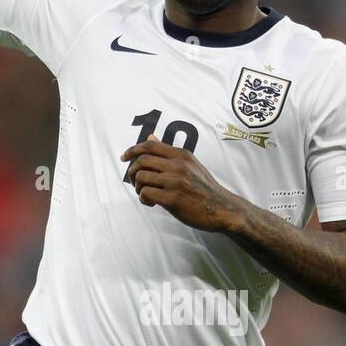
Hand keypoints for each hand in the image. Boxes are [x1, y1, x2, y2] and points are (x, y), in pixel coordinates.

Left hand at [121, 137, 241, 232]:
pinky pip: (146, 193)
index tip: (124, 158)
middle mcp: (178, 165)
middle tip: (136, 183)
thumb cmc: (204, 188)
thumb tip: (150, 137)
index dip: (133, 150)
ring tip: (145, 194)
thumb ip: (169, 152)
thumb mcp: (190, 164)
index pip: (150, 145)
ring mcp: (176, 182)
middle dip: (132, 172)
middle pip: (141, 161)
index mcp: (181, 155)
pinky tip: (152, 202)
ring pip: (141, 177)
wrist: (222, 208)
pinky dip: (144, 198)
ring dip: (137, 187)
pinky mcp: (173, 199)